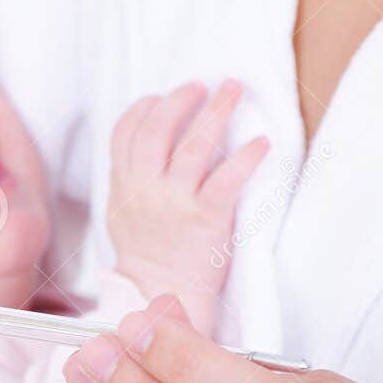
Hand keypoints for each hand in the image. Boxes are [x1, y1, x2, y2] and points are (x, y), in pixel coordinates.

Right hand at [106, 82, 267, 332]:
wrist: (160, 297)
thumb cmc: (147, 257)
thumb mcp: (122, 215)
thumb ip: (131, 179)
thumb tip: (148, 143)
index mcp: (124, 186)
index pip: (125, 132)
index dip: (145, 107)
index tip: (163, 95)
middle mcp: (145, 190)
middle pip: (158, 128)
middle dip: (181, 99)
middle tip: (203, 85)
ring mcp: (174, 203)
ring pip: (193, 145)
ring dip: (215, 111)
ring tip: (232, 90)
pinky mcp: (205, 219)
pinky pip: (227, 180)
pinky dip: (246, 157)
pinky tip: (260, 142)